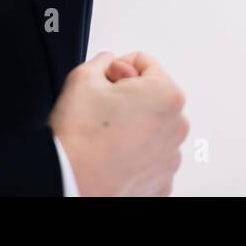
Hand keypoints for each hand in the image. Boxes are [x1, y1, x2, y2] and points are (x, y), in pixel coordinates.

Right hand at [49, 51, 188, 195]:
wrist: (68, 182)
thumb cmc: (79, 137)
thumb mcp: (83, 77)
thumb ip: (104, 61)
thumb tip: (109, 65)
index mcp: (167, 95)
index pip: (145, 64)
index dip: (118, 68)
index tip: (105, 82)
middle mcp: (177, 127)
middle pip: (152, 98)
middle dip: (129, 98)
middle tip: (102, 110)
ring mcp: (170, 159)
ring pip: (152, 130)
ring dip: (133, 128)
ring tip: (105, 137)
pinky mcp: (160, 184)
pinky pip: (150, 160)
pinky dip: (135, 157)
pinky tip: (113, 157)